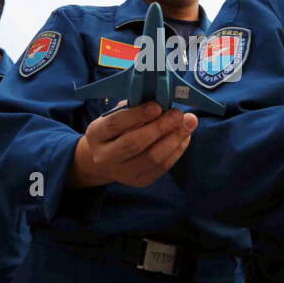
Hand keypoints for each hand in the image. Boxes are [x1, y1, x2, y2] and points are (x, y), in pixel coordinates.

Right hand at [69, 101, 196, 187]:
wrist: (103, 160)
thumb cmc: (114, 131)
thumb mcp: (115, 115)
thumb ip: (134, 107)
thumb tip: (162, 100)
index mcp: (96, 134)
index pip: (115, 124)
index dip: (138, 115)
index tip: (157, 106)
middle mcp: (105, 157)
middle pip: (134, 143)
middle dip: (160, 127)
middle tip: (178, 114)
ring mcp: (121, 173)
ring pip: (151, 158)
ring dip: (174, 139)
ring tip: (187, 124)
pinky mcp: (138, 182)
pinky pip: (161, 168)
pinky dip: (176, 151)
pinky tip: (184, 137)